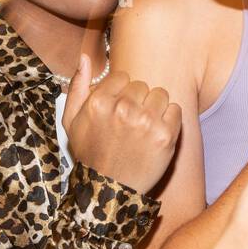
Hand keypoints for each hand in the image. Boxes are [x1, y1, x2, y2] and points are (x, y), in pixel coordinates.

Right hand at [63, 54, 180, 193]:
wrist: (109, 191)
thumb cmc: (90, 155)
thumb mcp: (72, 122)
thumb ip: (77, 86)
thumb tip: (84, 57)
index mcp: (99, 103)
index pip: (123, 77)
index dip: (121, 93)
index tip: (118, 109)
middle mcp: (123, 109)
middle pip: (143, 85)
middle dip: (138, 100)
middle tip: (131, 122)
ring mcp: (146, 122)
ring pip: (161, 95)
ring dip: (155, 108)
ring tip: (143, 128)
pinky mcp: (165, 135)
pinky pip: (175, 110)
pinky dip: (169, 120)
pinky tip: (155, 135)